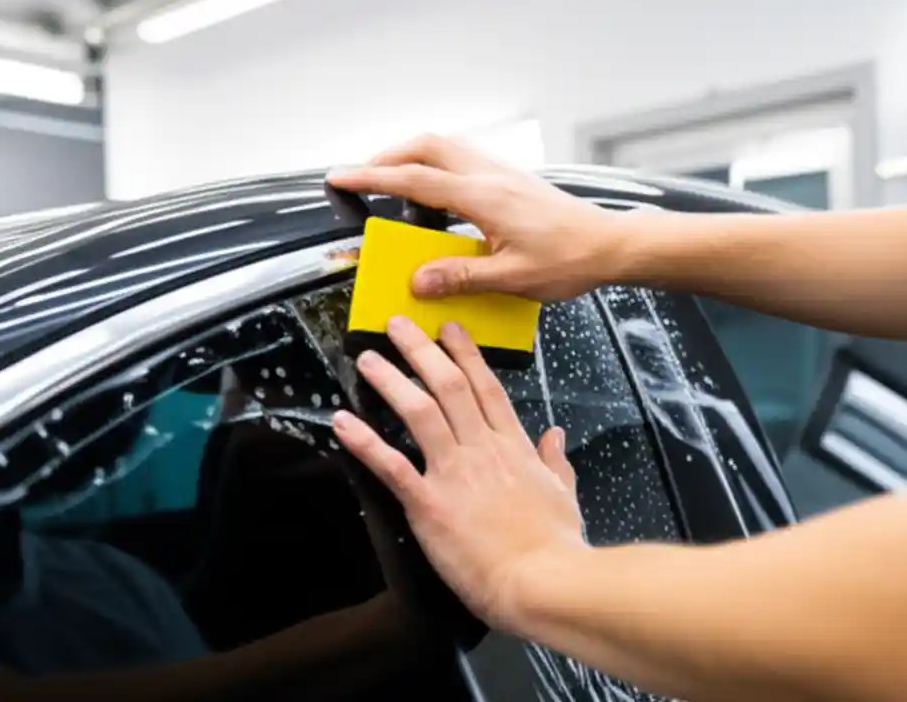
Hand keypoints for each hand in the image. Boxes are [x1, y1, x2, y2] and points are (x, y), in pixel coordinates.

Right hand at [327, 135, 622, 300]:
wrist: (610, 245)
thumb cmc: (570, 260)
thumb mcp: (513, 278)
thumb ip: (461, 277)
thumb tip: (418, 280)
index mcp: (484, 197)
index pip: (416, 179)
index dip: (373, 177)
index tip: (340, 176)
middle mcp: (490, 176)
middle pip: (427, 146)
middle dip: (388, 155)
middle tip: (362, 175)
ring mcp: (502, 173)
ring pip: (446, 146)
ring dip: (413, 155)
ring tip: (391, 178)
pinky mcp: (511, 179)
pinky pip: (463, 157)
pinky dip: (436, 163)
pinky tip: (433, 189)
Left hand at [331, 317, 588, 630]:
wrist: (543, 581)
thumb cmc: (554, 546)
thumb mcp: (564, 494)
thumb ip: (555, 461)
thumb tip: (554, 435)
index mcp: (513, 447)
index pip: (487, 388)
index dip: (466, 354)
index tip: (449, 328)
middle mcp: (482, 450)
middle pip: (449, 386)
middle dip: (421, 350)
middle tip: (398, 325)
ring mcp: (455, 473)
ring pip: (420, 411)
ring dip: (391, 381)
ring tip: (368, 358)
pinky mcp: (430, 503)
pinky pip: (391, 465)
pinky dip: (364, 441)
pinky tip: (342, 422)